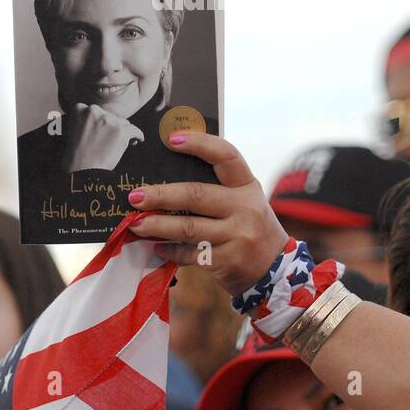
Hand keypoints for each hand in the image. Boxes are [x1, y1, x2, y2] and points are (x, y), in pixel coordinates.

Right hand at [61, 103, 143, 171]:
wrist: (81, 171)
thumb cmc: (77, 156)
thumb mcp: (75, 131)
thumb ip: (88, 122)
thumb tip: (107, 120)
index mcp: (80, 109)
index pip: (98, 112)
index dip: (102, 123)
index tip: (103, 132)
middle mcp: (95, 110)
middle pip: (111, 116)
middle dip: (112, 127)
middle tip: (109, 142)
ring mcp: (109, 120)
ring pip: (123, 123)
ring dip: (122, 133)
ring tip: (117, 146)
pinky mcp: (121, 130)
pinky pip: (135, 130)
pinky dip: (137, 136)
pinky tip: (137, 140)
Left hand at [128, 132, 287, 296]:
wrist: (275, 269)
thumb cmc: (248, 226)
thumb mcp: (243, 201)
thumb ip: (215, 188)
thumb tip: (166, 179)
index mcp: (247, 185)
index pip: (225, 156)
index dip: (199, 144)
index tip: (171, 139)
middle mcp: (245, 208)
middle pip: (196, 195)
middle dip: (161, 195)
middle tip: (135, 196)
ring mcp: (238, 236)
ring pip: (188, 228)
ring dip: (157, 225)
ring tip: (137, 224)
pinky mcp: (228, 261)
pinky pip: (190, 255)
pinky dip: (170, 250)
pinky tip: (157, 246)